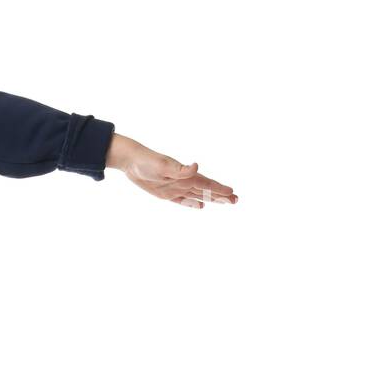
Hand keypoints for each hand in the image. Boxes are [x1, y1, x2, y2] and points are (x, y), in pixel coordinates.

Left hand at [105, 133, 236, 206]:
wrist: (131, 161)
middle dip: (221, 196)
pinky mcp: (165, 193)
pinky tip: (200, 206)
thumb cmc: (147, 161)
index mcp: (186, 175)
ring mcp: (175, 187)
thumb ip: (180, 169)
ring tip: (224, 202)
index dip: (219, 189)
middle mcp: (183, 181)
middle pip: (206, 191)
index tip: (232, 193)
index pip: (207, 184)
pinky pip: (182, 200)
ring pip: (197, 195)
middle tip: (236, 200)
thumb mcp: (163, 165)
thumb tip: (197, 166)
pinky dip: (192, 203)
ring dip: (211, 199)